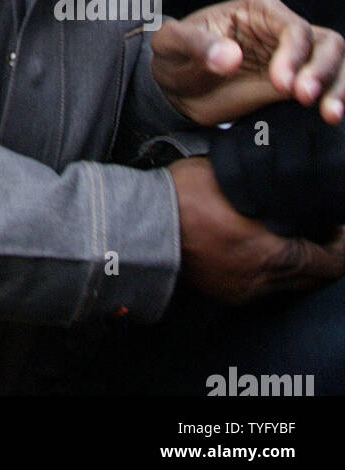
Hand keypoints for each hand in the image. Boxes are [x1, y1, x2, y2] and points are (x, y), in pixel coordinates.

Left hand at [153, 0, 344, 125]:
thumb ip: (197, 44)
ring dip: (338, 86)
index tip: (282, 85)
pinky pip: (330, 85)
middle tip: (303, 98)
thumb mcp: (171, 44)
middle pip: (324, 43)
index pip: (292, 27)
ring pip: (335, 61)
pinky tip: (332, 116)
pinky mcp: (298, 83)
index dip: (294, 54)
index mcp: (257, 11)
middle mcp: (282, 29)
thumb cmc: (175, 56)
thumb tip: (231, 57)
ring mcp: (295, 57)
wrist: (178, 88)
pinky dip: (338, 97)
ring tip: (330, 115)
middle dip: (321, 71)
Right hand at [171, 156, 344, 303]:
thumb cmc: (185, 195)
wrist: (143, 225)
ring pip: (291, 284)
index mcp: (271, 254)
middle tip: (324, 229)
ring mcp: (244, 290)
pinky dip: (276, 271)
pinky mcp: (227, 292)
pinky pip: (267, 288)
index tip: (338, 225)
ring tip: (297, 237)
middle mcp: (263, 280)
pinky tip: (266, 249)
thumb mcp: (231, 177)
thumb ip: (266, 184)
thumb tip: (288, 176)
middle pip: (314, 277)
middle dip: (324, 254)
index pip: (328, 262)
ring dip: (300, 263)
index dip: (341, 245)